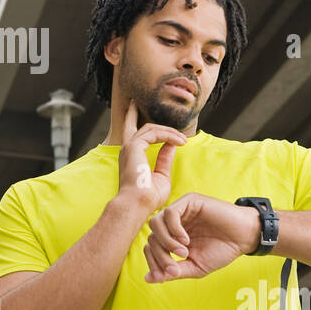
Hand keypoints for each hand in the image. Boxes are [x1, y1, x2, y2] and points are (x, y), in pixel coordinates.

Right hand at [116, 100, 186, 215]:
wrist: (138, 205)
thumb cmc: (148, 197)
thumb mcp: (161, 176)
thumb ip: (164, 159)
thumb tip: (172, 145)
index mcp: (130, 157)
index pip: (132, 136)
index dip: (135, 123)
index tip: (141, 115)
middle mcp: (127, 150)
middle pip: (133, 125)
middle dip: (136, 114)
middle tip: (139, 104)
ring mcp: (129, 147)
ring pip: (150, 128)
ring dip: (169, 131)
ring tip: (183, 139)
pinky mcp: (134, 146)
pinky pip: (154, 133)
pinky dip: (168, 135)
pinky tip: (179, 142)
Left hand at [142, 192, 260, 281]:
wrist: (244, 238)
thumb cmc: (221, 251)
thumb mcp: (195, 267)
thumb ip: (173, 271)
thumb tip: (148, 279)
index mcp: (172, 237)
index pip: (151, 246)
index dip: (152, 262)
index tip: (163, 275)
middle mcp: (173, 223)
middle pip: (151, 236)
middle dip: (160, 255)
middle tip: (175, 266)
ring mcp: (180, 210)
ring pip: (155, 223)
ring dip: (165, 242)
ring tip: (183, 252)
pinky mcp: (189, 201)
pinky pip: (169, 213)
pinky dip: (173, 229)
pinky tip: (185, 240)